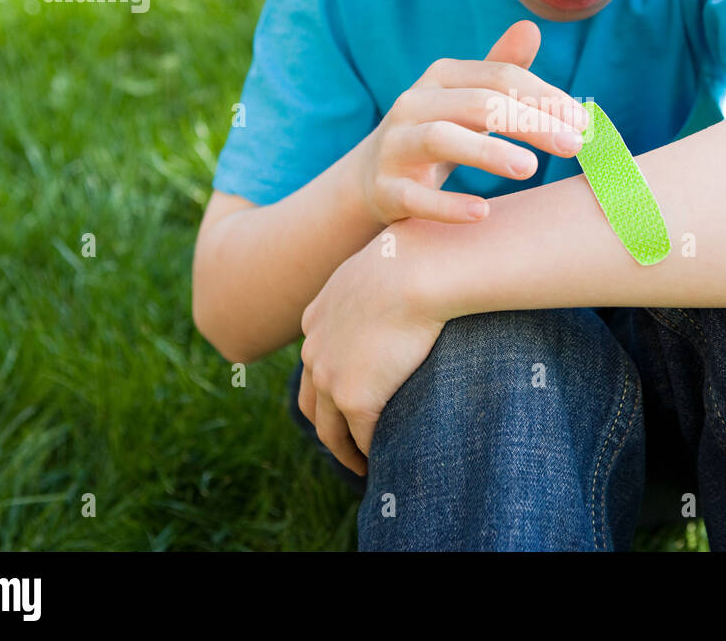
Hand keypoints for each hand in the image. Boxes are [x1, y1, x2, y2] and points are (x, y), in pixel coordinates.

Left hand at [296, 226, 445, 475]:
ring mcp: (330, 376)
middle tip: (345, 443)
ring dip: (343, 451)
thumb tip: (415, 269)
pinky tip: (386, 464)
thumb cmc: (416, 257)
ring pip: (328, 430)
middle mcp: (314, 350)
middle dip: (325, 425)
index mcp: (317, 318)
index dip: (327, 381)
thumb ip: (388, 277)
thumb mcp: (388, 262)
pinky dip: (369, 456)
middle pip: (309, 402)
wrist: (416, 270)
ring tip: (362, 467)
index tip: (346, 396)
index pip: (315, 361)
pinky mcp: (355, 397)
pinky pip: (361, 439)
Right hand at [357, 19, 588, 225]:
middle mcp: (414, 104)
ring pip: (441, 139)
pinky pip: (415, 195)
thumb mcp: (465, 99)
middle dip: (530, 122)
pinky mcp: (385, 189)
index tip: (581, 121)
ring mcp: (396, 146)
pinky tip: (482, 212)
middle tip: (573, 146)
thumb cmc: (435, 133)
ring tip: (530, 168)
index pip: (499, 77)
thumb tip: (532, 26)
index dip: (543, 96)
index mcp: (441, 79)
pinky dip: (447, 205)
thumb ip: (500, 69)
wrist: (371, 178)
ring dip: (488, 152)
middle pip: (477, 103)